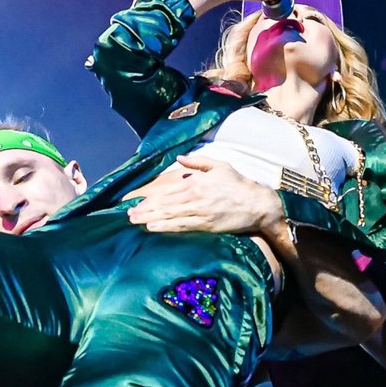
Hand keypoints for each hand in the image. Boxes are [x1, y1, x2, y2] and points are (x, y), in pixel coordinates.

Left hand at [127, 155, 281, 236]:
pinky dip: (165, 227)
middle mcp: (195, 196)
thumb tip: (180, 158)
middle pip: (164, 203)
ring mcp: (199, 212)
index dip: (150, 196)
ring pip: (169, 215)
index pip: (167, 189)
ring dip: (150, 218)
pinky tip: (152, 228)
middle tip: (129, 214)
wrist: (257, 204)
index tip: (136, 200)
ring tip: (135, 221)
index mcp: (196, 181)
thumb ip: (198, 162)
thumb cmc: (239, 184)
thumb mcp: (220, 166)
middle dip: (145, 209)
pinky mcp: (205, 225)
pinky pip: (181, 226)